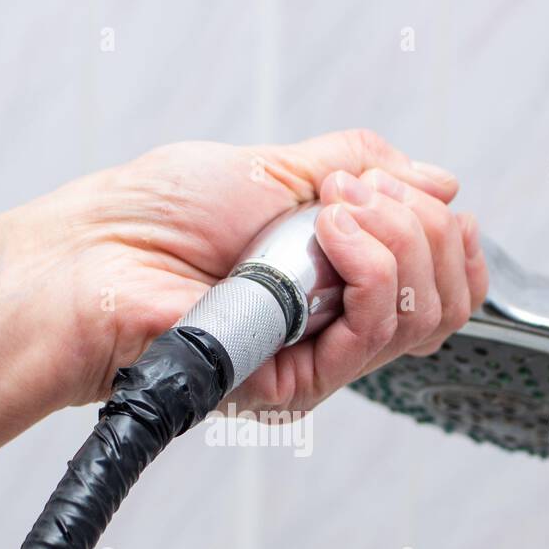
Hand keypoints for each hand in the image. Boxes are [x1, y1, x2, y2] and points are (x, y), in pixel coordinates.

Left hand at [0, 129, 488, 411]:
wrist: (99, 256)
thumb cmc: (160, 214)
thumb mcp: (277, 166)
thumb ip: (365, 168)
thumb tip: (443, 181)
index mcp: (338, 277)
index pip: (441, 278)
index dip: (446, 230)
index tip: (397, 184)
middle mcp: (338, 322)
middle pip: (449, 299)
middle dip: (427, 225)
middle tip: (355, 192)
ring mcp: (322, 355)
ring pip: (428, 315)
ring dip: (401, 238)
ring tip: (335, 208)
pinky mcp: (300, 382)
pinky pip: (378, 330)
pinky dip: (373, 266)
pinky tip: (330, 233)